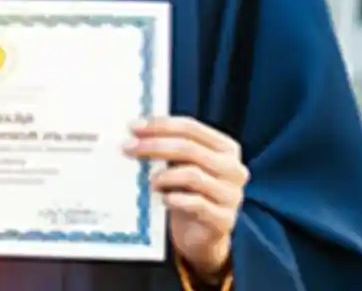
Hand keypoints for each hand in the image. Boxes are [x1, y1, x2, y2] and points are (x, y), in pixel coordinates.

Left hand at [125, 117, 248, 281]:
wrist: (200, 236)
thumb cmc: (188, 193)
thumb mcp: (182, 167)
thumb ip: (169, 148)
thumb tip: (135, 132)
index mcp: (226, 148)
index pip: (191, 128)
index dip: (161, 125)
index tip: (133, 127)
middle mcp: (233, 169)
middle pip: (189, 149)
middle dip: (154, 146)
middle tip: (128, 148)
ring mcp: (231, 195)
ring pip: (193, 175)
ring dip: (164, 176)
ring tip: (149, 181)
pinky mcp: (223, 220)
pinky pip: (197, 204)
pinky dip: (176, 199)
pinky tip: (163, 199)